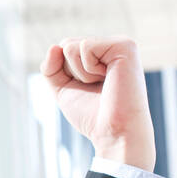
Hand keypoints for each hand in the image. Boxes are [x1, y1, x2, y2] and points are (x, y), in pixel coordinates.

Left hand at [40, 37, 156, 171]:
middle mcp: (111, 46)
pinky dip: (88, 68)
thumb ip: (51, 68)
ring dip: (79, 72)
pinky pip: (84, 46)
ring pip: (71, 45)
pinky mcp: (125, 46)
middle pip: (65, 44)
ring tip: (103, 84)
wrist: (114, 133)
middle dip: (69, 71)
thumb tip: (54, 46)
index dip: (64, 73)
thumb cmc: (92, 115)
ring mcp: (120, 44)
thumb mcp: (62, 90)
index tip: (87, 90)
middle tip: (95, 88)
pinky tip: (109, 78)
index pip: (63, 49)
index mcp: (101, 55)